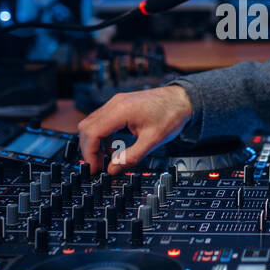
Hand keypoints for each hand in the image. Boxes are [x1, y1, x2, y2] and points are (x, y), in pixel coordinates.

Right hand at [77, 85, 193, 175]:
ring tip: (104, 160)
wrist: (183, 99)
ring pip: (91, 123)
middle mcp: (115, 104)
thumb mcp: (152, 141)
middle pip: (87, 127)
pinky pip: (101, 121)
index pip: (92, 132)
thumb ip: (131, 157)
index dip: (89, 153)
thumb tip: (113, 170)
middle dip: (88, 149)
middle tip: (97, 167)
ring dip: (94, 143)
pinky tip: (112, 148)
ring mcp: (116, 103)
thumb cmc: (171, 115)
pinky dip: (101, 136)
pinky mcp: (119, 105)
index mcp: (121, 110)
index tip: (94, 168)